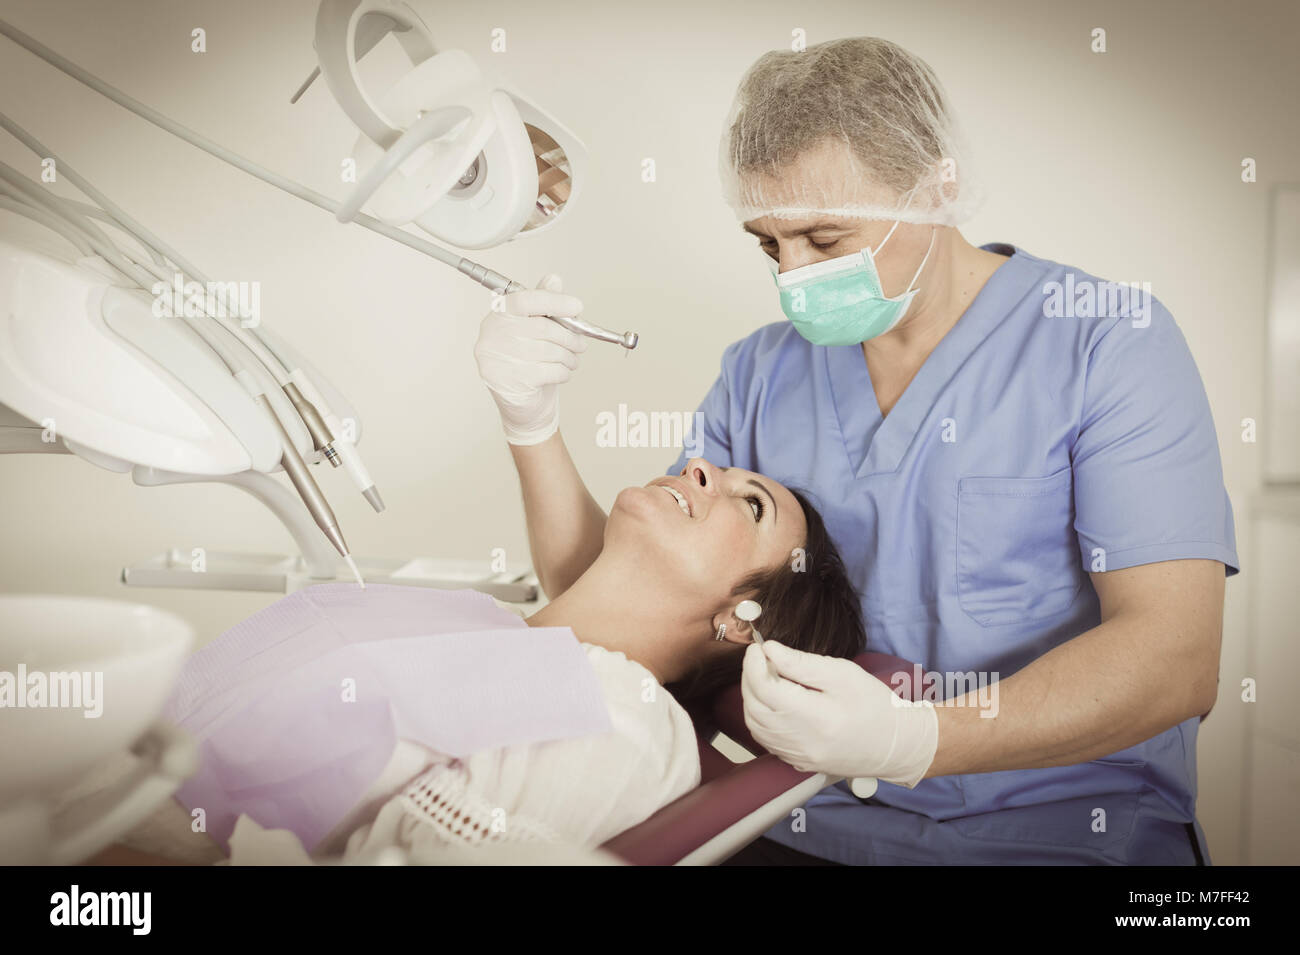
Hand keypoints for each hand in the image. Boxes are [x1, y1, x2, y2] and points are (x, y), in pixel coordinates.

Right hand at [473, 274, 586, 444]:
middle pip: (542, 328)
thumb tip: (553, 279)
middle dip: (569, 336)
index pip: (524, 300)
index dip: (554, 301)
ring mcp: (497, 360)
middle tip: (581, 343)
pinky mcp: (508, 382)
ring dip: (569, 356)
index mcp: (497, 317)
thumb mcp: (536, 330)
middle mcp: (491, 336)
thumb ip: (542, 304)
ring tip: (573, 359)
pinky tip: (562, 373)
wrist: (522, 405)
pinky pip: (548, 370)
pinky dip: (563, 372)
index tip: (576, 306)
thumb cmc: (529, 364)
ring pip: (548, 350)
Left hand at [741, 641, 938, 787]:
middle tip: (760, 658)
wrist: (896, 744)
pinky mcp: (797, 762)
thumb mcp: (842, 673)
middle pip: (754, 706)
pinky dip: (760, 716)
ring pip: (754, 724)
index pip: (765, 688)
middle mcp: (801, 742)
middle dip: (749, 677)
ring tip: (767, 676)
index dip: (754, 664)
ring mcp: (798, 756)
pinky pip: (765, 738)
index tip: (758, 647)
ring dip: (752, 697)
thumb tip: (769, 650)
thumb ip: (802, 662)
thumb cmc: (874, 705)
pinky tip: (773, 701)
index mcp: (815, 718)